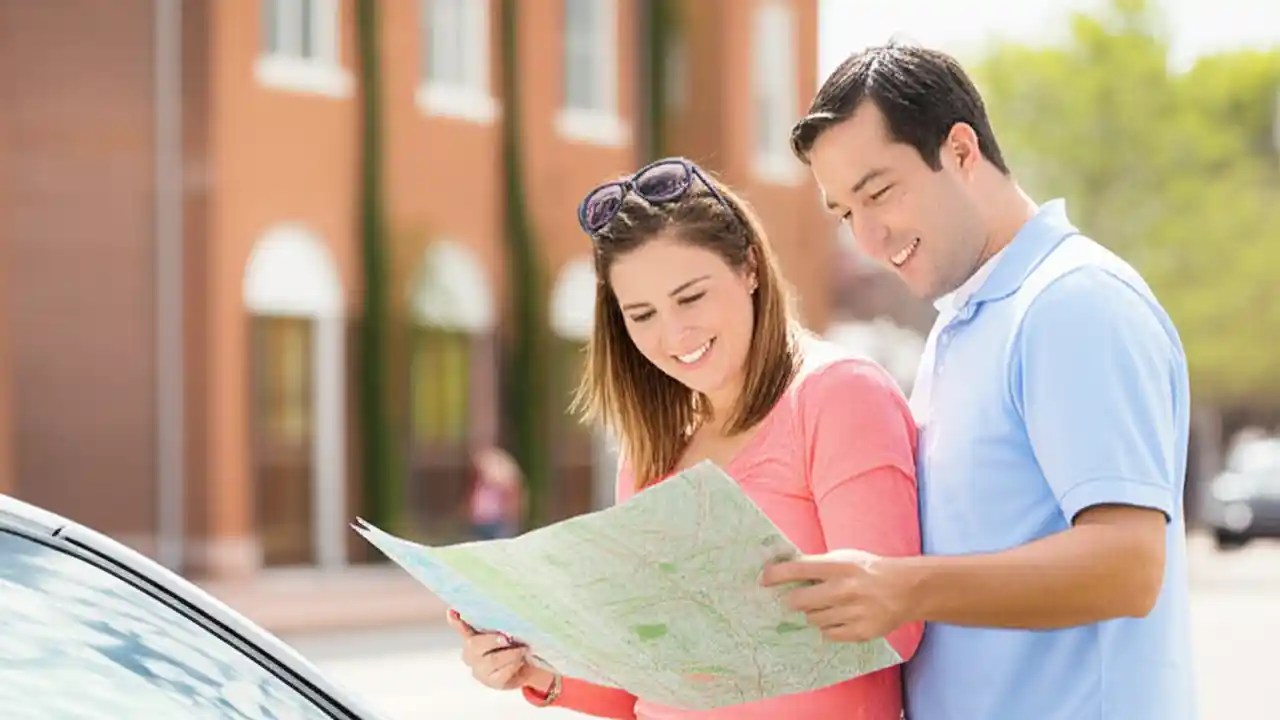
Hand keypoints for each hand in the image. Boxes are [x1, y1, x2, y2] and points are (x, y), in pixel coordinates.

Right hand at [446, 609, 555, 693]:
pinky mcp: (491, 682)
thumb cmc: (511, 643)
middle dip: (493, 640)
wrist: (523, 666)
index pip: (461, 627)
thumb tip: (477, 606)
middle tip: (508, 637)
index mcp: (470, 636)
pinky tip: (520, 661)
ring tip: (523, 648)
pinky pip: (501, 674)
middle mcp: (470, 653)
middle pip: (474, 645)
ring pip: (491, 660)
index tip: (452, 612)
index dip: (456, 621)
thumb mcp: (504, 628)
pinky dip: (513, 666)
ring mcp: (478, 670)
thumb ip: (497, 617)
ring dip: (510, 654)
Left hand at [760, 548, 917, 642]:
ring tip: (828, 605)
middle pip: (800, 600)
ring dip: (814, 613)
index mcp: (839, 566)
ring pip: (813, 619)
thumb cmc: (868, 570)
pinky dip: (828, 627)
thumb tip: (783, 569)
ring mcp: (853, 613)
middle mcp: (844, 589)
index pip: (797, 569)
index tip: (763, 580)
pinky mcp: (860, 632)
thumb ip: (817, 564)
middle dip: (794, 599)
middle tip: (797, 598)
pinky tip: (838, 617)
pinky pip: (828, 634)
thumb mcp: (844, 557)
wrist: (906, 589)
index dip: (775, 575)